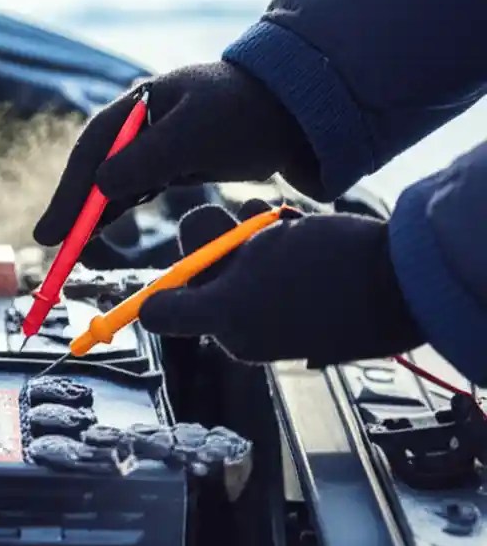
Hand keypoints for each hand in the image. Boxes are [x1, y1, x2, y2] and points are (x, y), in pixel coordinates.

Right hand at [33, 62, 317, 245]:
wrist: (292, 113)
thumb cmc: (246, 114)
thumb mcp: (197, 132)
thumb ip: (149, 158)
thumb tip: (100, 187)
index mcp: (137, 106)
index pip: (92, 151)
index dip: (69, 192)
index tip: (53, 229)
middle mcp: (136, 124)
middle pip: (92, 168)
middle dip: (71, 207)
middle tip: (49, 245)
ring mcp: (150, 144)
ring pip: (108, 183)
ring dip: (87, 213)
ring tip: (66, 247)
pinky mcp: (168, 164)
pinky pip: (130, 191)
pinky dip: (111, 212)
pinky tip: (96, 232)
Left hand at [139, 201, 423, 365]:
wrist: (401, 276)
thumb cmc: (314, 286)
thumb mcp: (234, 304)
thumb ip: (185, 311)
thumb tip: (143, 314)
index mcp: (233, 331)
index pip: (180, 297)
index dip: (180, 270)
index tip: (199, 248)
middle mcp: (256, 318)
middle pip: (210, 266)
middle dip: (218, 234)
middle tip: (237, 222)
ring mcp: (287, 295)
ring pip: (244, 246)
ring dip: (250, 223)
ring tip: (270, 214)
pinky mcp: (316, 272)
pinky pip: (280, 242)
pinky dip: (281, 224)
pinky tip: (294, 217)